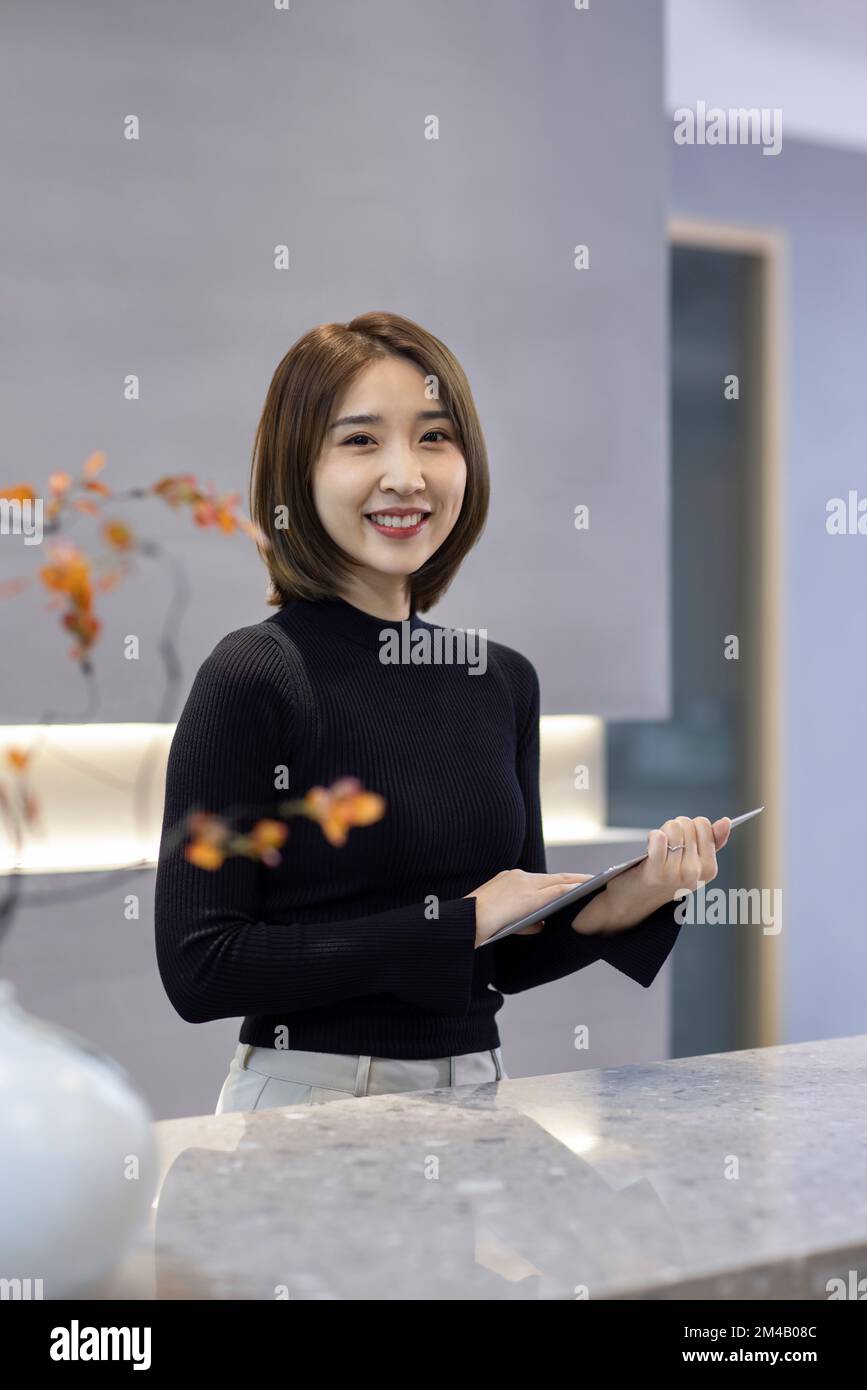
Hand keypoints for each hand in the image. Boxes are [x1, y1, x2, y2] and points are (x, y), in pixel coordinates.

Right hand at [464, 869, 595, 947]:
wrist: (467, 920)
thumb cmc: (479, 922)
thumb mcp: (503, 918)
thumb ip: (524, 920)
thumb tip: (542, 925)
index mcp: (510, 878)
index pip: (541, 879)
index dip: (558, 879)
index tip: (572, 879)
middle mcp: (520, 877)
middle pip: (553, 877)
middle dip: (574, 877)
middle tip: (594, 877)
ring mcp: (526, 885)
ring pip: (558, 881)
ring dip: (578, 882)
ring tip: (595, 884)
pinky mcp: (530, 896)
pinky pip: (557, 890)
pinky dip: (572, 888)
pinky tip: (585, 890)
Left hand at [570, 816, 731, 935]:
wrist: (635, 901)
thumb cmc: (665, 874)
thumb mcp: (692, 862)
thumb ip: (711, 842)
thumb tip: (725, 821)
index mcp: (709, 870)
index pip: (704, 826)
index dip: (690, 825)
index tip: (682, 837)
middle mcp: (695, 873)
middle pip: (688, 824)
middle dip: (675, 826)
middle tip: (667, 843)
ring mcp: (676, 874)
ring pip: (673, 828)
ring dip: (663, 830)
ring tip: (658, 845)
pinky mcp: (656, 873)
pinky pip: (659, 839)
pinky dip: (654, 836)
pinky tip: (650, 844)